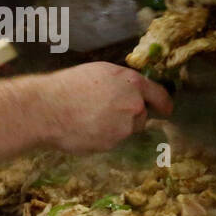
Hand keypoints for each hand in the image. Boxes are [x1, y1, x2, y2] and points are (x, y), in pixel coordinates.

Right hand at [39, 62, 172, 153]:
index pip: (158, 95)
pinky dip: (102, 137)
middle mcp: (134, 105)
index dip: (163, 103)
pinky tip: (85, 128)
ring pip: (126, 130)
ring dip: (115, 127)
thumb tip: (131, 91)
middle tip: (105, 111)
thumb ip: (122, 82)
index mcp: (132, 83)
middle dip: (129, 116)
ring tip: (90, 119)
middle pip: (142, 116)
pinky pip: (112, 141)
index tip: (166, 110)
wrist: (49, 109)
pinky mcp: (112, 143)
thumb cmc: (69, 86)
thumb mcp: (100, 72)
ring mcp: (124, 127)